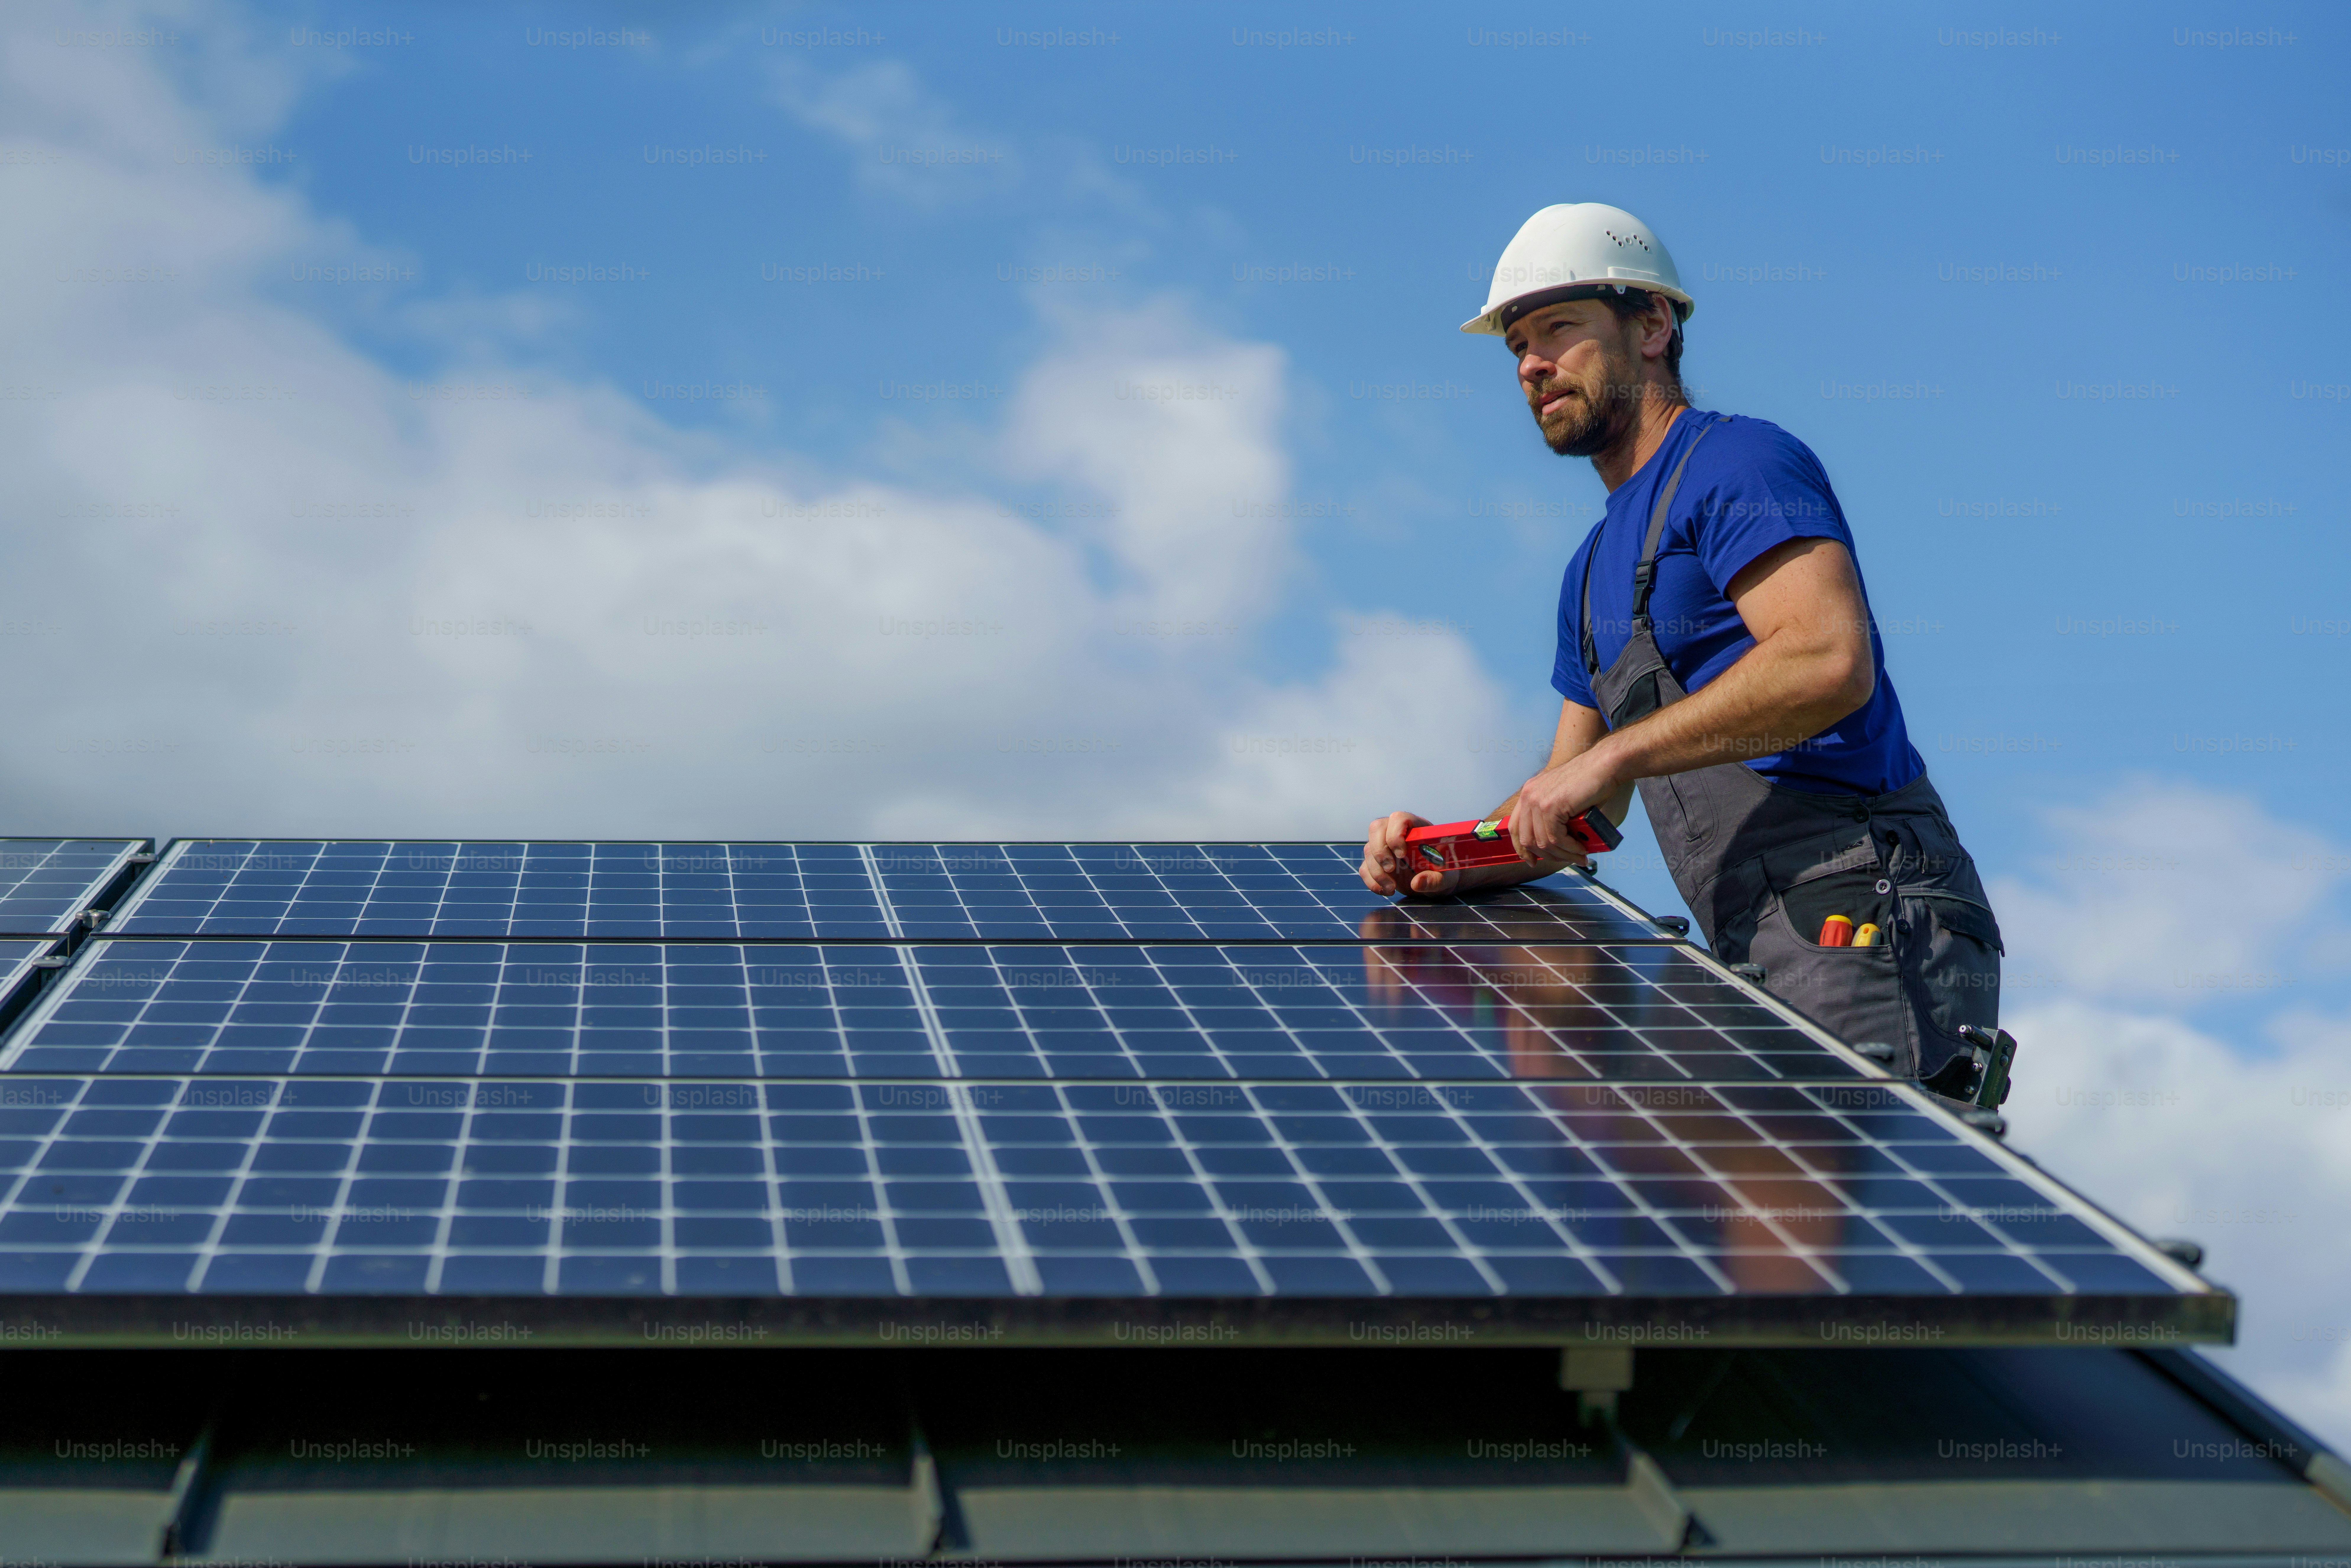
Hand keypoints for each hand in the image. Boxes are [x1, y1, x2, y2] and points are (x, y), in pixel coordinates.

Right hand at [1359, 811, 1458, 897]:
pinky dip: (1372, 881)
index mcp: (1417, 828)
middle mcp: (1396, 833)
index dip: (1396, 834)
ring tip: (1392, 888)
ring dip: (1377, 872)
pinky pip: (1365, 868)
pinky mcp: (1377, 862)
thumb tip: (1417, 883)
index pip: (1399, 818)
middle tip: (1391, 869)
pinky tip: (1386, 891)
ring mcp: (1384, 846)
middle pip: (1376, 828)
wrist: (1437, 881)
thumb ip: (1435, 880)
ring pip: (1368, 850)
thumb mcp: (1446, 878)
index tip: (1402, 854)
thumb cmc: (1444, 872)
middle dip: (1380, 850)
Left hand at [1507, 746, 1621, 863]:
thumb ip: (1553, 816)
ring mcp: (1538, 800)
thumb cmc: (1590, 782)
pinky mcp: (1551, 806)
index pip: (1515, 827)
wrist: (1604, 765)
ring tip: (1579, 856)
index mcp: (1528, 793)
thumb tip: (1553, 844)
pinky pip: (1555, 838)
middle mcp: (1528, 795)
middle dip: (1546, 855)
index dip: (1522, 848)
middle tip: (1565, 859)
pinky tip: (1581, 848)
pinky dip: (1569, 848)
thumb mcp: (1562, 799)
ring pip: (1543, 842)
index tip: (1532, 861)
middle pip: (1527, 839)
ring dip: (1563, 854)